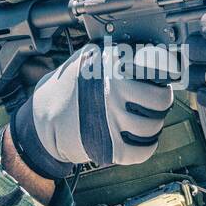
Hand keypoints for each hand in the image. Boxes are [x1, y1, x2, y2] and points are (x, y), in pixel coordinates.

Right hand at [10, 42, 175, 178]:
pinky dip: (148, 147)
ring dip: (155, 124)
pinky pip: (141, 151)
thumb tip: (143, 54)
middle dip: (163, 102)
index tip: (164, 76)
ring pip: (152, 126)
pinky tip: (144, 140)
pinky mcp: (108, 146)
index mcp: (110, 68)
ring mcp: (111, 120)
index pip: (154, 68)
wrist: (41, 119)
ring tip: (149, 120)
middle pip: (160, 100)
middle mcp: (112, 92)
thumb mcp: (85, 60)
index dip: (163, 72)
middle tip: (158, 101)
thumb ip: (111, 55)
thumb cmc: (66, 89)